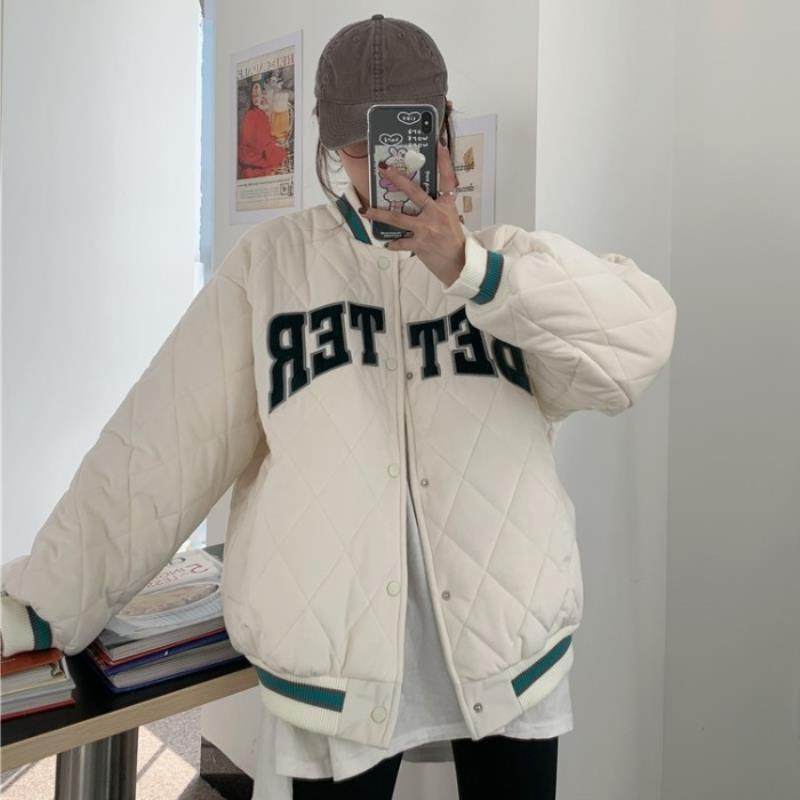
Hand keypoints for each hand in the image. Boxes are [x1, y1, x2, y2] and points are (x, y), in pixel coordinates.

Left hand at [363, 142, 465, 287]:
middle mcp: (436, 213)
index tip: (439, 145)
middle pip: (414, 192)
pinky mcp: (420, 244)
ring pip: (398, 218)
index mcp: (447, 205)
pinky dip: (394, 244)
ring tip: (366, 211)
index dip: (444, 162)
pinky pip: (401, 242)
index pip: (447, 179)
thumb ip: (437, 209)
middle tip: (384, 169)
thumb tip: (421, 202)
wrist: (460, 264)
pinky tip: (387, 244)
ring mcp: (427, 229)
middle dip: (398, 179)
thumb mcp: (451, 220)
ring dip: (380, 214)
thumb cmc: (454, 242)